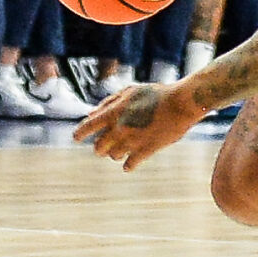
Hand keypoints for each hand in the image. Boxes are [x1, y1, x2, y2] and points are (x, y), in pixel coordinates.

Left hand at [76, 82, 199, 171]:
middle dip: (99, 147)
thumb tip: (91, 114)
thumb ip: (108, 101)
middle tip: (104, 145)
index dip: (79, 133)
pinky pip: (129, 165)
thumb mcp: (130, 91)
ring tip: (123, 148)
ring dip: (115, 154)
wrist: (180, 104)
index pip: (87, 127)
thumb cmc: (156, 94)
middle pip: (98, 147)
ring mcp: (132, 141)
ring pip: (113, 156)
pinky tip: (130, 163)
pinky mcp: (146, 151)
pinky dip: (127, 165)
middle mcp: (120, 128)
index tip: (76, 137)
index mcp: (114, 112)